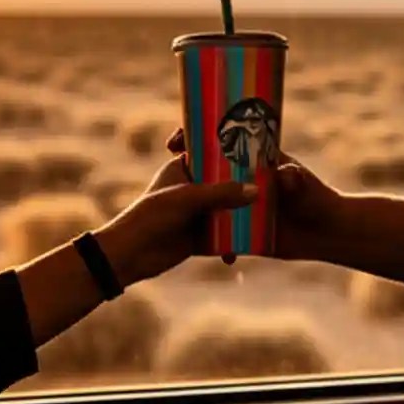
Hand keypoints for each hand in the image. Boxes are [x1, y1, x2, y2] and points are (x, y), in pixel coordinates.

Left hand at [94, 155, 257, 284]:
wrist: (129, 256)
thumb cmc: (151, 217)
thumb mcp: (187, 199)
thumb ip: (222, 193)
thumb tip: (256, 191)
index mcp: (182, 167)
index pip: (212, 151)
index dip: (233, 148)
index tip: (258, 146)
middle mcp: (192, 187)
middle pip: (226, 180)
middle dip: (246, 183)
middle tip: (274, 181)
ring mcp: (197, 211)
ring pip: (228, 207)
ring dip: (244, 211)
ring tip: (269, 211)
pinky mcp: (200, 235)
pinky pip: (225, 233)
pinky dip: (237, 237)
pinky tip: (252, 241)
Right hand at [166, 128, 342, 261]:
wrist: (326, 235)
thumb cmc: (317, 202)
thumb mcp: (303, 188)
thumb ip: (294, 180)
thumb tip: (287, 174)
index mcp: (252, 158)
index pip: (216, 138)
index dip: (193, 134)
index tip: (176, 138)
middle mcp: (239, 177)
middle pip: (202, 166)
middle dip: (179, 167)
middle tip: (163, 169)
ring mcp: (236, 202)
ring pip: (202, 198)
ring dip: (185, 202)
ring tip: (165, 207)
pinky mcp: (237, 227)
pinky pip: (213, 228)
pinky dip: (202, 232)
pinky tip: (188, 241)